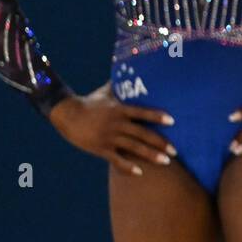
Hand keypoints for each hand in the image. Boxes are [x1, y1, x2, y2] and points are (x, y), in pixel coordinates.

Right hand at [49, 82, 175, 176]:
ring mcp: (108, 137)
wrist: (66, 114)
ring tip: (166, 161)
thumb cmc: (89, 103)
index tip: (172, 121)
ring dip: (151, 155)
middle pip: (142, 133)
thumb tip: (127, 68)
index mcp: (119, 109)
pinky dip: (128, 167)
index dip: (157, 116)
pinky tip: (140, 172)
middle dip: (160, 142)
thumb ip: (118, 84)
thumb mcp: (105, 92)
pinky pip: (116, 160)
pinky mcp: (100, 148)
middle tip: (176, 151)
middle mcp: (116, 123)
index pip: (142, 113)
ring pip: (133, 148)